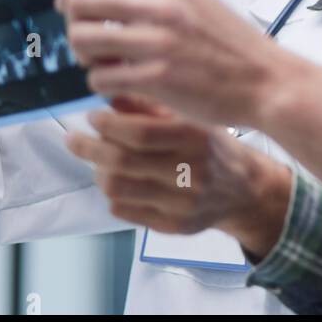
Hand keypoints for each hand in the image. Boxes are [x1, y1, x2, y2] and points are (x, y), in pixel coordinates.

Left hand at [55, 0, 292, 129]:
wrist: (269, 82)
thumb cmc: (232, 47)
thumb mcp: (197, 1)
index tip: (71, 9)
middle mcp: (160, 5)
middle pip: (79, 3)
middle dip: (74, 25)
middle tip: (90, 44)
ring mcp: (158, 41)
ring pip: (82, 40)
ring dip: (86, 57)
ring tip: (106, 66)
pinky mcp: (157, 78)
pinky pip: (101, 78)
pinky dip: (103, 85)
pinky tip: (123, 86)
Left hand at [65, 95, 293, 258]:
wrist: (246, 190)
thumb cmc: (214, 147)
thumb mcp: (193, 117)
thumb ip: (151, 107)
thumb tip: (111, 96)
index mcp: (197, 137)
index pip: (140, 133)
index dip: (108, 125)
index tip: (93, 117)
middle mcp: (192, 171)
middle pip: (123, 162)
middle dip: (89, 148)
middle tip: (75, 139)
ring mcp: (184, 202)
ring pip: (118, 188)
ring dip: (98, 172)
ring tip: (97, 161)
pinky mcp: (176, 225)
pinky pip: (125, 211)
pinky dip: (112, 195)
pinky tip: (117, 181)